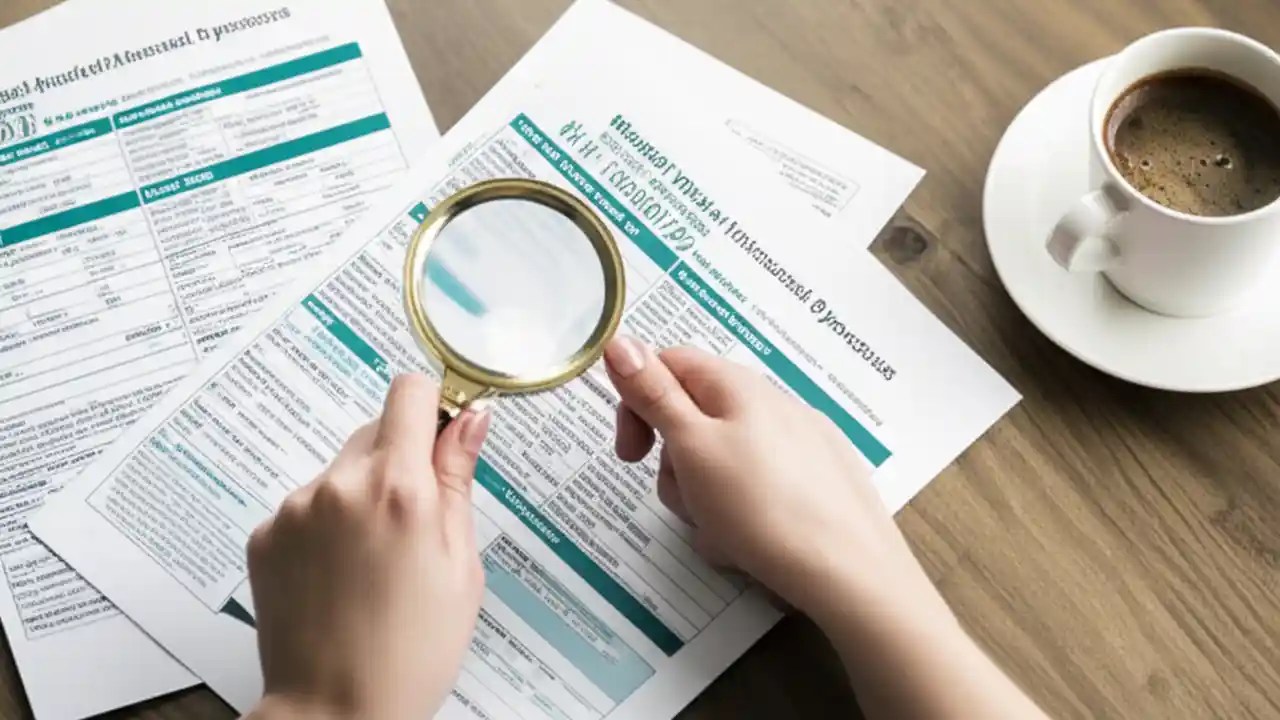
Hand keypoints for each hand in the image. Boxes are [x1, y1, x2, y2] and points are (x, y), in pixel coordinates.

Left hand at [245, 375, 490, 719]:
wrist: (335, 711)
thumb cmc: (412, 652)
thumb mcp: (460, 564)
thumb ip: (458, 480)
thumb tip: (469, 418)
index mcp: (399, 489)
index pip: (410, 392)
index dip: (434, 409)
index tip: (444, 438)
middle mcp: (340, 486)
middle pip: (377, 430)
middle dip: (402, 460)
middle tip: (416, 523)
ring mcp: (295, 509)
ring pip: (341, 469)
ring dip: (362, 494)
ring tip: (375, 562)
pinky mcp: (266, 534)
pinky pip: (307, 504)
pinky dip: (326, 525)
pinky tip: (341, 574)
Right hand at [603, 336, 921, 620]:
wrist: (849, 571)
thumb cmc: (760, 506)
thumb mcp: (692, 447)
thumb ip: (654, 393)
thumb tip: (618, 339)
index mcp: (737, 386)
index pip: (668, 364)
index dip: (636, 403)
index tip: (630, 456)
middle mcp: (771, 403)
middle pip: (693, 421)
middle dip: (675, 467)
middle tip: (689, 504)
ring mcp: (800, 443)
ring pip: (722, 462)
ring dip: (706, 500)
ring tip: (724, 534)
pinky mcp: (819, 481)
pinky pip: (758, 488)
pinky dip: (742, 515)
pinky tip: (754, 545)